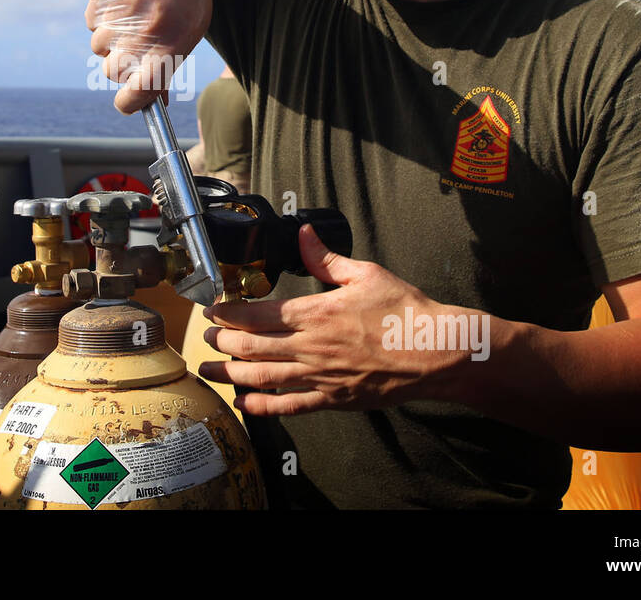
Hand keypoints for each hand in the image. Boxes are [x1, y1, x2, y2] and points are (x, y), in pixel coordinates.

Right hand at [87, 0, 218, 112]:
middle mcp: (148, 31)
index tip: (125, 103)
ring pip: (99, 48)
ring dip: (109, 37)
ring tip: (130, 12)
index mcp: (175, 42)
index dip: (130, 102)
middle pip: (113, 72)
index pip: (142, 90)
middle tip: (133, 42)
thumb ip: (171, 61)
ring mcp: (123, 13)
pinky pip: (92, 23)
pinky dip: (102, 16)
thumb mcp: (190, 24)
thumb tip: (155, 99)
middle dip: (119, 62)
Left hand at [198, 225, 471, 415]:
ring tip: (209, 371)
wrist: (435, 352)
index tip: (212, 311)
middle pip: (249, 348)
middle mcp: (310, 347)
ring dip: (229, 375)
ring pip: (261, 379)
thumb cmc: (404, 311)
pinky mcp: (332, 400)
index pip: (255, 315)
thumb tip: (305, 234)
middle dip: (220, 343)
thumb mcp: (365, 274)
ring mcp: (319, 377)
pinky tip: (244, 403)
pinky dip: (262, 406)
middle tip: (205, 338)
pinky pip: (289, 406)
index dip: (227, 314)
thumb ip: (326, 258)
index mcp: (314, 313)